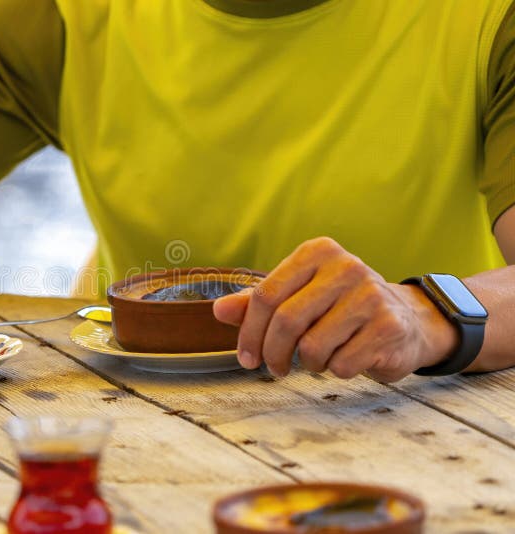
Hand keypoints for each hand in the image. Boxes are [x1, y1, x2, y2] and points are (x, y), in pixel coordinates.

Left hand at [213, 237, 458, 381]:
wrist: (405, 320)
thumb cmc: (339, 308)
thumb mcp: (298, 297)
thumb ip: (257, 302)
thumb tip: (219, 310)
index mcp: (316, 253)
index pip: (265, 295)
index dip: (249, 332)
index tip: (246, 357)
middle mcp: (346, 266)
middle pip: (286, 320)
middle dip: (272, 353)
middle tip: (274, 369)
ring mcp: (371, 295)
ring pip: (313, 346)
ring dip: (308, 363)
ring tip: (316, 358)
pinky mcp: (389, 326)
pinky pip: (342, 363)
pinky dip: (336, 370)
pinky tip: (346, 358)